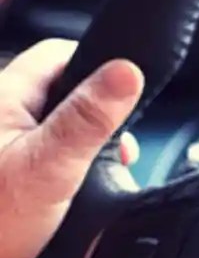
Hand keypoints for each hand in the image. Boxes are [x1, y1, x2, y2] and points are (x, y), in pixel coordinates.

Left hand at [0, 39, 143, 257]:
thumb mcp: (49, 169)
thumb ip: (89, 120)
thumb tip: (127, 72)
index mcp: (0, 96)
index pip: (59, 55)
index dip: (99, 72)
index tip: (127, 105)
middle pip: (60, 93)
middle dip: (97, 122)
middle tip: (116, 157)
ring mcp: (1, 149)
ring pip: (54, 130)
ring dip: (82, 152)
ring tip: (90, 183)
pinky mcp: (6, 180)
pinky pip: (43, 161)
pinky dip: (64, 175)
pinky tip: (68, 202)